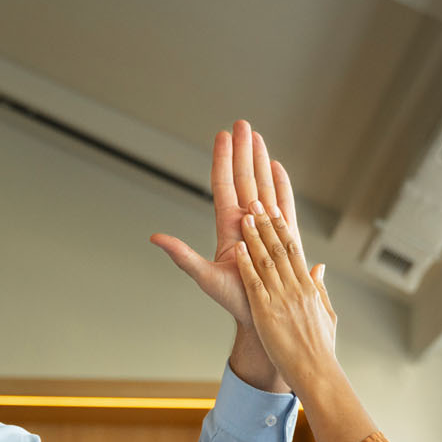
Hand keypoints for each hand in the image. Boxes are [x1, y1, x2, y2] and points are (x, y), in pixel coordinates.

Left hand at [151, 120, 321, 386]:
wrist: (264, 317)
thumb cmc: (235, 301)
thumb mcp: (205, 277)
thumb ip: (182, 255)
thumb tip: (156, 238)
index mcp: (229, 228)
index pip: (225, 186)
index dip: (223, 160)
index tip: (222, 135)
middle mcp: (248, 223)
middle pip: (245, 179)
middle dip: (244, 151)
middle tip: (242, 124)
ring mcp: (266, 227)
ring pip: (264, 185)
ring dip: (260, 161)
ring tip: (258, 137)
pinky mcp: (285, 236)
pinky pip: (285, 204)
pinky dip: (281, 185)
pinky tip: (277, 167)